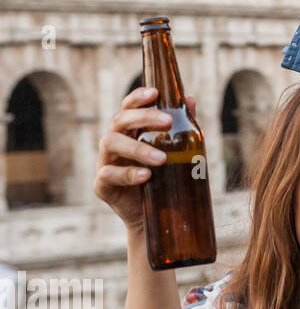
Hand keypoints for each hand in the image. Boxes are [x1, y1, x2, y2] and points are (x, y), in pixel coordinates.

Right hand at [94, 87, 197, 234]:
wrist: (155, 215)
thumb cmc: (163, 177)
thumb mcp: (174, 151)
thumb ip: (181, 126)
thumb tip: (189, 100)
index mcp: (129, 131)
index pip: (128, 107)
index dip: (138, 97)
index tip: (155, 92)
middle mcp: (114, 142)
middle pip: (120, 121)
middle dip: (143, 117)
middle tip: (168, 122)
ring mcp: (105, 162)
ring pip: (111, 143)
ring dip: (138, 148)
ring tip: (162, 158)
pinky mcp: (102, 184)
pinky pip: (109, 174)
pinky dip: (128, 174)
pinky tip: (147, 176)